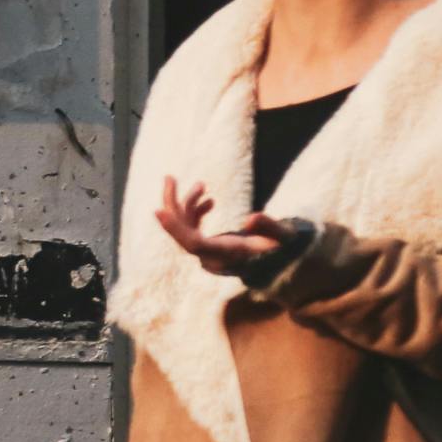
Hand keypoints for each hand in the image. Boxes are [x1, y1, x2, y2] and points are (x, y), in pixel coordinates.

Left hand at [154, 177, 302, 280]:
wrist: (279, 263)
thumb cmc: (282, 248)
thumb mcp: (282, 237)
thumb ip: (269, 227)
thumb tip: (252, 218)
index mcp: (226, 255)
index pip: (193, 244)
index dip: (176, 228)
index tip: (159, 210)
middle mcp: (211, 257)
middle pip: (183, 234)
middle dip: (173, 206)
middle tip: (169, 177)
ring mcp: (207, 254)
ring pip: (186, 229)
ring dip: (189, 204)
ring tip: (202, 185)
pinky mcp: (208, 249)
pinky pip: (193, 230)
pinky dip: (196, 212)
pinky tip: (208, 200)